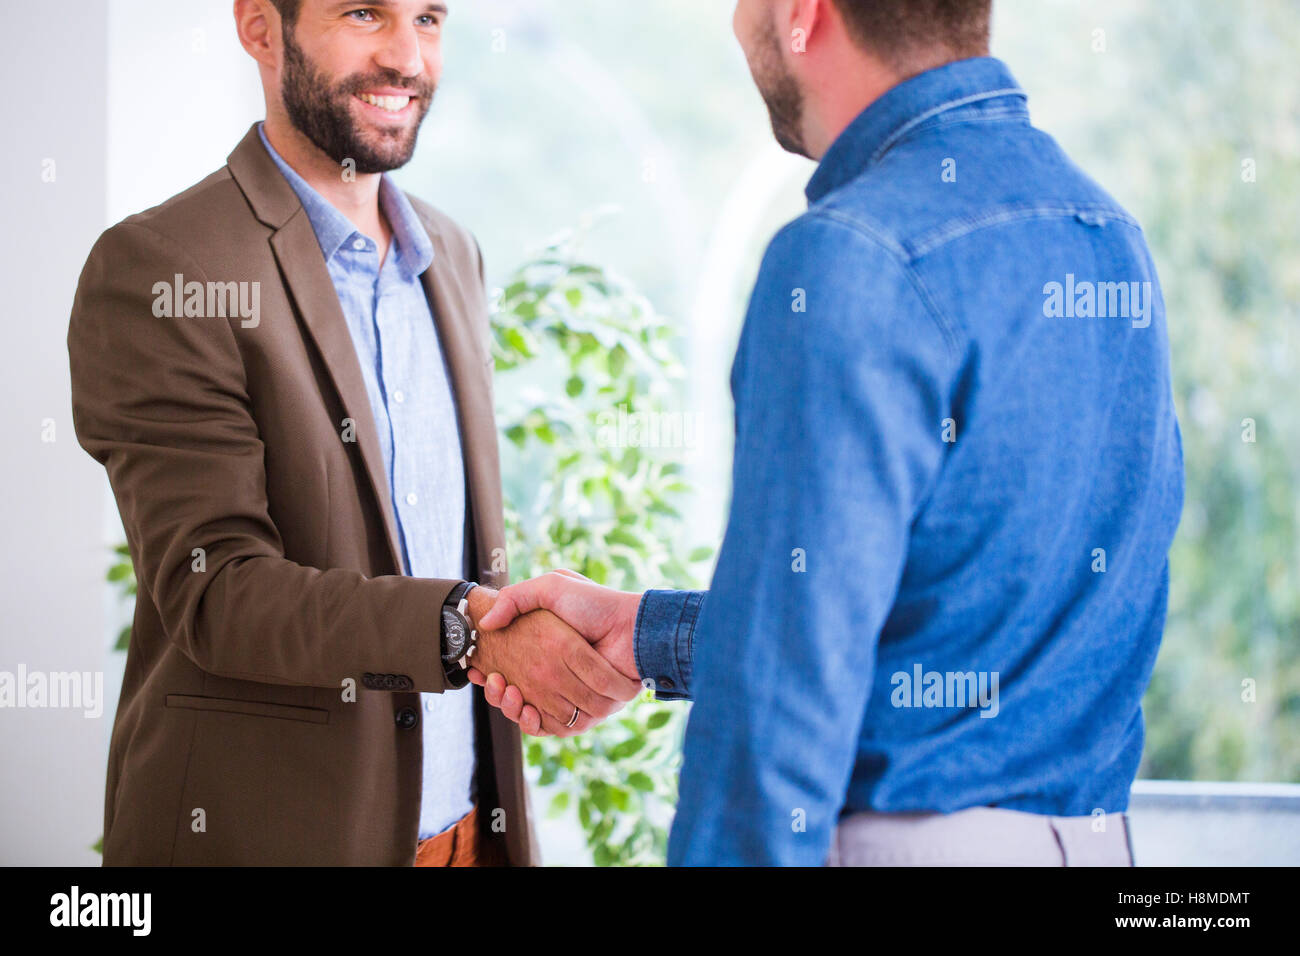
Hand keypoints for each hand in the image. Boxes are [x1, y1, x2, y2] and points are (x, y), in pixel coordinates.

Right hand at [464, 585, 639, 735]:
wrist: (631, 627)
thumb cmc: (595, 604)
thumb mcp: (551, 587)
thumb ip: (516, 597)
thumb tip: (486, 623)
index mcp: (548, 653)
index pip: (511, 672)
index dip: (492, 675)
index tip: (479, 671)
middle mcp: (558, 677)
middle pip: (516, 697)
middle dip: (498, 694)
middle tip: (492, 682)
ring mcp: (571, 696)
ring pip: (531, 714)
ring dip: (512, 708)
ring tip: (508, 692)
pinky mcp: (585, 712)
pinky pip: (555, 728)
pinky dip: (536, 724)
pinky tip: (525, 709)